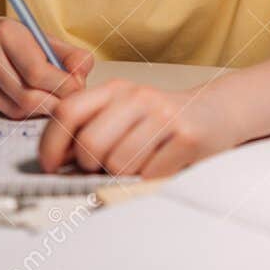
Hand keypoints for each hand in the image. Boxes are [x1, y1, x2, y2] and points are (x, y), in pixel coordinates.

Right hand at [0, 16, 92, 119]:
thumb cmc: (12, 38)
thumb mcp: (40, 36)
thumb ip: (68, 54)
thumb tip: (81, 77)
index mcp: (4, 33)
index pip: (37, 72)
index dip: (63, 85)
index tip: (78, 87)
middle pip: (27, 96)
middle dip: (55, 102)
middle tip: (70, 99)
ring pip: (18, 109)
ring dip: (42, 109)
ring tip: (53, 98)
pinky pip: (7, 112)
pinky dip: (26, 110)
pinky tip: (32, 99)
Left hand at [38, 79, 229, 179]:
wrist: (217, 111)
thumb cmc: (164, 119)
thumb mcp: (125, 113)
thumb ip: (91, 129)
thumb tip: (56, 162)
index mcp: (115, 89)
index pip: (68, 111)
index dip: (52, 144)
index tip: (51, 166)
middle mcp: (138, 97)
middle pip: (90, 144)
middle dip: (90, 168)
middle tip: (103, 170)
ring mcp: (164, 116)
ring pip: (118, 164)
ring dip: (122, 177)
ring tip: (136, 167)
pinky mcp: (187, 138)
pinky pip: (149, 174)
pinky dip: (147, 180)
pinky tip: (157, 169)